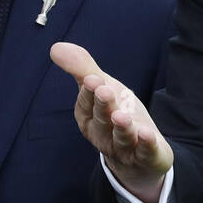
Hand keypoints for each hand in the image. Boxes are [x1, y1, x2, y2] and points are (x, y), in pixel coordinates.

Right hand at [50, 42, 172, 202]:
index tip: (92, 78)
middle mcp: (103, 134)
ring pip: (120, 137)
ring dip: (121, 127)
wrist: (137, 155)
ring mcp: (124, 147)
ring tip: (121, 116)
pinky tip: (147, 134)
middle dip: (103, 105)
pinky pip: (145, 151)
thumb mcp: (102, 89)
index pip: (87, 103)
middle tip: (104, 90)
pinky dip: (145, 144)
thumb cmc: (115, 115)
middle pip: (102, 119)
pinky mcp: (145, 156)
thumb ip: (82, 69)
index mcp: (89, 117)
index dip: (89, 92)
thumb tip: (56, 47)